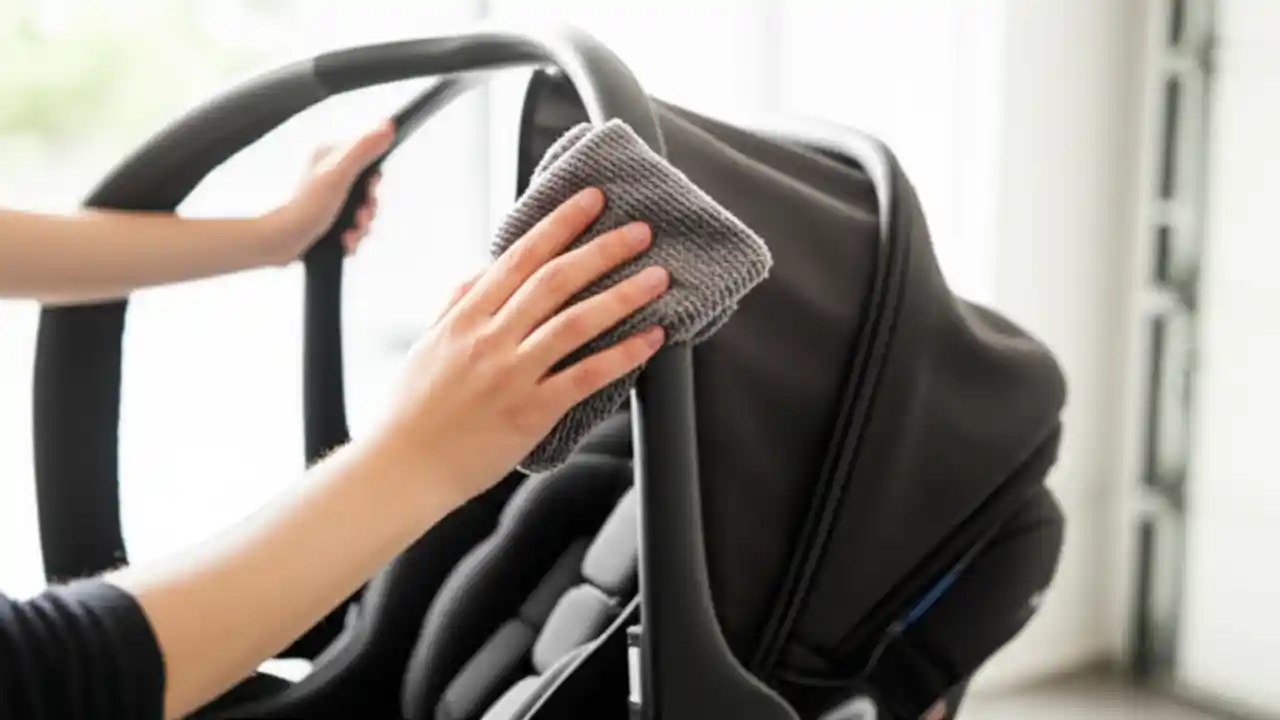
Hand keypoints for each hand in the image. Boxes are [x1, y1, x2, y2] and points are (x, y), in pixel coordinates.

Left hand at [262, 121, 394, 264]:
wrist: (281, 241)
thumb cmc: (306, 207)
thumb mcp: (339, 173)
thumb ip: (363, 149)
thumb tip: (387, 127)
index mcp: (331, 157)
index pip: (368, 162)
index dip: (373, 181)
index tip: (368, 192)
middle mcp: (329, 175)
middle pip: (368, 192)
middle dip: (368, 210)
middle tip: (358, 217)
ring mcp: (328, 199)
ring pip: (362, 213)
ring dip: (361, 228)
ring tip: (349, 233)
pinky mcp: (327, 219)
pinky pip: (352, 229)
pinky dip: (352, 238)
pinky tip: (344, 240)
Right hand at [372, 187, 667, 507]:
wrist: (403, 469)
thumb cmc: (412, 411)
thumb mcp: (426, 344)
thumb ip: (456, 304)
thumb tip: (482, 270)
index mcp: (466, 317)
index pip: (520, 257)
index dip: (559, 224)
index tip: (591, 200)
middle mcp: (490, 339)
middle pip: (555, 280)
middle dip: (602, 249)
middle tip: (640, 230)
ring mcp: (511, 375)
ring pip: (576, 322)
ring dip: (622, 295)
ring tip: (658, 276)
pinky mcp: (531, 412)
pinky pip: (585, 376)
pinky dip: (622, 355)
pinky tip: (651, 339)